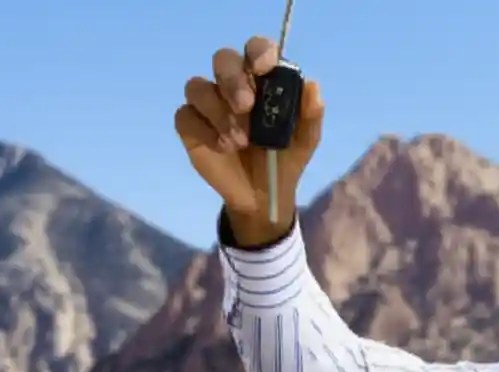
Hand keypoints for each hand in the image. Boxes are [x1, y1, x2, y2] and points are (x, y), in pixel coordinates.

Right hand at [173, 35, 324, 245]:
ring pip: (197, 86)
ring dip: (219, 112)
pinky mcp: (190, 125)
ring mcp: (208, 103)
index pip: (256, 49)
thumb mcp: (305, 140)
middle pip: (223, 59)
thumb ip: (311, 115)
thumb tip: (312, 86)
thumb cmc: (285, 157)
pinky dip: (204, 131)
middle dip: (233, 79)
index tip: (263, 68)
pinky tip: (222, 147)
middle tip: (246, 106)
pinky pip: (185, 115)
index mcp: (262, 79)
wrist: (264, 195)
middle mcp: (233, 84)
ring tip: (240, 141)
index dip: (258, 51)